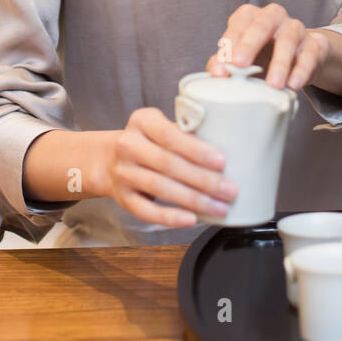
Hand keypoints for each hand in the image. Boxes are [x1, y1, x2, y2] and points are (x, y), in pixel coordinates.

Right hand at [98, 107, 239, 228]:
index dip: (196, 149)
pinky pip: (146, 211)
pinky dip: (170, 217)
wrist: (109, 159)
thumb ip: (187, 133)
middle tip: (229, 190)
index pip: (170, 135)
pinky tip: (191, 219)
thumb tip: (232, 146)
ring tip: (219, 207)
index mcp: (142, 120)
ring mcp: (123, 172)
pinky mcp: (122, 197)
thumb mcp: (161, 126)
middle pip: (168, 164)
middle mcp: (128, 145)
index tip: (222, 161)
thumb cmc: (150, 142)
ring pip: (160, 188)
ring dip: (193, 200)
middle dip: (203, 179)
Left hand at [204, 2, 329, 91]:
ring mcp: (295, 28)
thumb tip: (216, 72)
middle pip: (261, 26)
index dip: (227, 47)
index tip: (220, 71)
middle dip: (249, 45)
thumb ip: (226, 61)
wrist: (299, 57)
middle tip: (239, 65)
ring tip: (273, 84)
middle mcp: (273, 17)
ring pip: (287, 40)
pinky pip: (309, 55)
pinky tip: (294, 84)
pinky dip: (301, 70)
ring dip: (280, 63)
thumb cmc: (263, 54)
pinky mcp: (314, 44)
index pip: (237, 26)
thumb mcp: (242, 56)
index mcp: (250, 16)